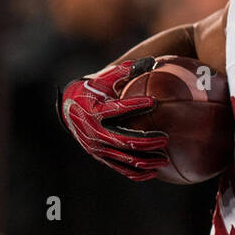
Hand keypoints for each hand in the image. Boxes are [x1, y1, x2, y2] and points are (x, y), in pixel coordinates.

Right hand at [59, 57, 168, 182]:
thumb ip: (123, 71)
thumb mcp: (102, 79)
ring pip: (125, 159)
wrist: (69, 110)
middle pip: (125, 140)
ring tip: (165, 159)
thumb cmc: (91, 92)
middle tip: (165, 138)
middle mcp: (96, 132)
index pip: (118, 109)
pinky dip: (138, 173)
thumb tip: (150, 61)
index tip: (153, 102)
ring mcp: (98, 148)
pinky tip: (154, 171)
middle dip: (147, 141)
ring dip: (147, 161)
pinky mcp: (102, 158)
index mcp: (96, 112)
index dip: (136, 106)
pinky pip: (121, 170)